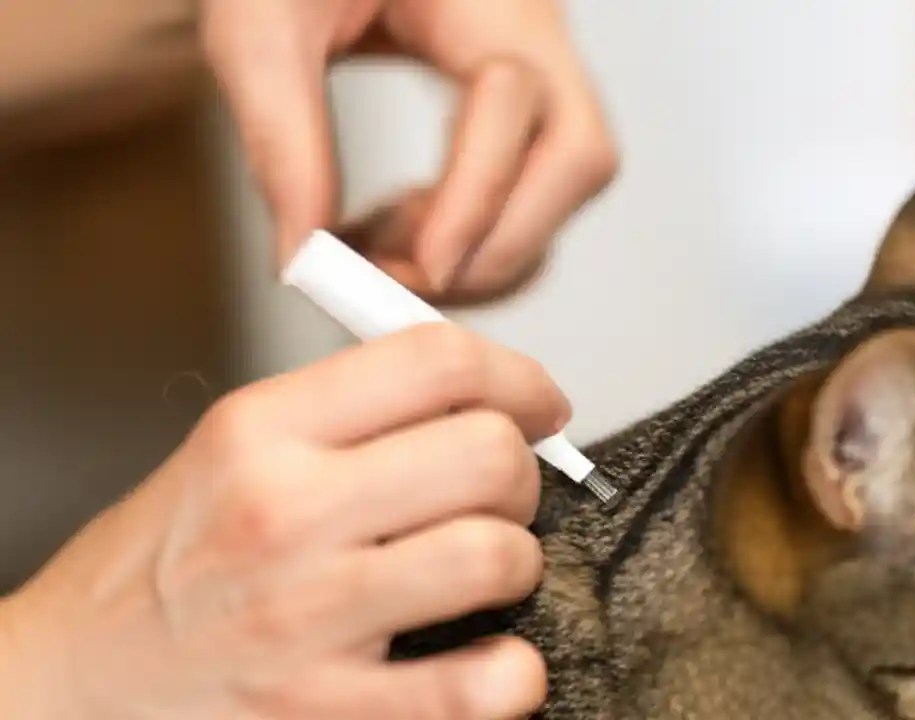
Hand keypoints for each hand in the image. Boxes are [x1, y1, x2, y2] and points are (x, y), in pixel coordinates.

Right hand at [0, 325, 567, 718]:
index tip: (537, 404)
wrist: (72, 680)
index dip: (519, 377)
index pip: (435, 360)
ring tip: (488, 569)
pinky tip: (495, 659)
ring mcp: (307, 617)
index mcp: (263, 431)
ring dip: (519, 562)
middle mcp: (286, 512)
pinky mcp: (326, 711)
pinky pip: (474, 687)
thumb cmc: (161, 564)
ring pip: (494, 555)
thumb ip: (347, 413)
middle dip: (522, 472)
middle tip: (502, 493)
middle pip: (486, 451)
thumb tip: (478, 397)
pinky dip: (512, 673)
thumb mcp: (231, 450)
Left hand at [202, 0, 618, 303]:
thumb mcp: (260, 23)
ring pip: (561, 188)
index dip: (479, 199)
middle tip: (400, 285)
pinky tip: (399, 233)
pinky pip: (529, 189)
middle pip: (577, 160)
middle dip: (497, 246)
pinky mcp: (517, 108)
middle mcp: (532, 34)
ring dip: (482, 252)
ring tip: (382, 256)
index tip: (418, 270)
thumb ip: (281, 136)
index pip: (520, 103)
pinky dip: (472, 236)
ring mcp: (536, 70)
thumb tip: (305, 255)